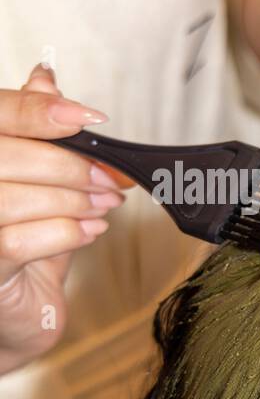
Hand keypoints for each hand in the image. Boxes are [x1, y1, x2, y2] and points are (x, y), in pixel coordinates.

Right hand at [0, 65, 123, 375]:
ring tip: (102, 205)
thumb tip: (47, 78)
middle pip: (7, 155)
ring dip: (73, 200)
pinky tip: (89, 232)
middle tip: (110, 179)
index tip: (88, 117)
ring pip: (14, 197)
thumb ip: (32, 133)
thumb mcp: (28, 183)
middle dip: (70, 165)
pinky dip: (66, 233)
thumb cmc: (16, 250)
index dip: (39, 110)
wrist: (13, 320)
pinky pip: (19, 241)